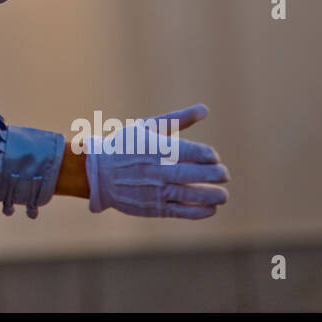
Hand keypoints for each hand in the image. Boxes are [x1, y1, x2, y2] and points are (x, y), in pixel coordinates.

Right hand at [84, 104, 229, 218]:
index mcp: (157, 148)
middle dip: (216, 175)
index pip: (193, 153)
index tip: (213, 157)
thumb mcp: (147, 127)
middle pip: (196, 174)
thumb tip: (205, 109)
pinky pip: (183, 211)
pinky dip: (201, 211)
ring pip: (192, 195)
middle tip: (224, 174)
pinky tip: (211, 208)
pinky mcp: (155, 208)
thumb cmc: (124, 146)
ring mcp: (157, 191)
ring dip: (213, 196)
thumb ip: (178, 119)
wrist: (98, 173)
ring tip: (223, 194)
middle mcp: (158, 170)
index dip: (209, 156)